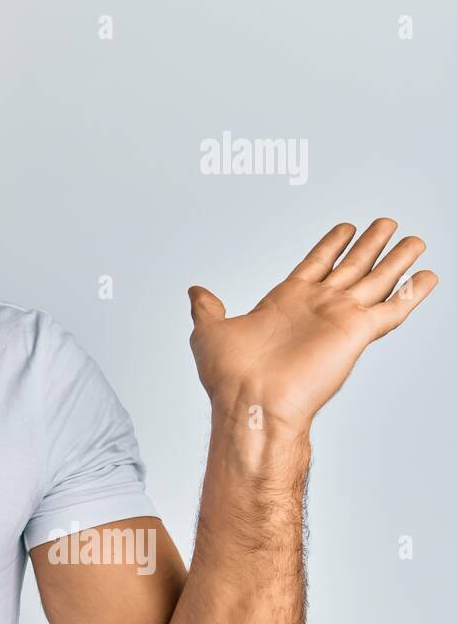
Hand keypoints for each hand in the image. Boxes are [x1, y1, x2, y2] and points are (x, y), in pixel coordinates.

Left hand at [187, 218, 437, 435]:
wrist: (250, 401)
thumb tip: (196, 293)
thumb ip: (207, 308)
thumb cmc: (228, 376)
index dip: (332, 244)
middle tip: (388, 222)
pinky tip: (427, 276)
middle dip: (370, 245)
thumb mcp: (210, 331)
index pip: (315, 263)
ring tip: (415, 240)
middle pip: (351, 266)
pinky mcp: (357, 332)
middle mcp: (316, 307)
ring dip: (397, 260)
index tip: (347, 226)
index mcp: (286, 301)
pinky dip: (413, 292)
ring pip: (376, 280)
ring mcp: (339, 318)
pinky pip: (392, 308)